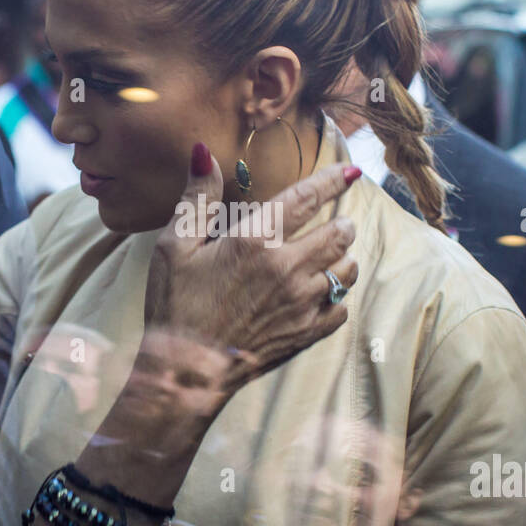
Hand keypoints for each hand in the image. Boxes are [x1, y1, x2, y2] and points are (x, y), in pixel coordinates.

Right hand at [144, 143, 359, 394]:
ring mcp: (301, 304)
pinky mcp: (306, 334)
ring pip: (347, 271)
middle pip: (339, 234)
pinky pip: (341, 308)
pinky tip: (322, 296)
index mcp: (255, 240)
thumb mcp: (175, 246)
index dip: (332, 180)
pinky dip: (337, 298)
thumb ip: (197, 199)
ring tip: (333, 258)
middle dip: (342, 223)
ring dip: (344, 259)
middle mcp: (287, 268)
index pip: (306, 198)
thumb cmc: (175, 305)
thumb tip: (203, 153)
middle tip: (338, 223)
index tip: (351, 172)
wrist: (186, 372)